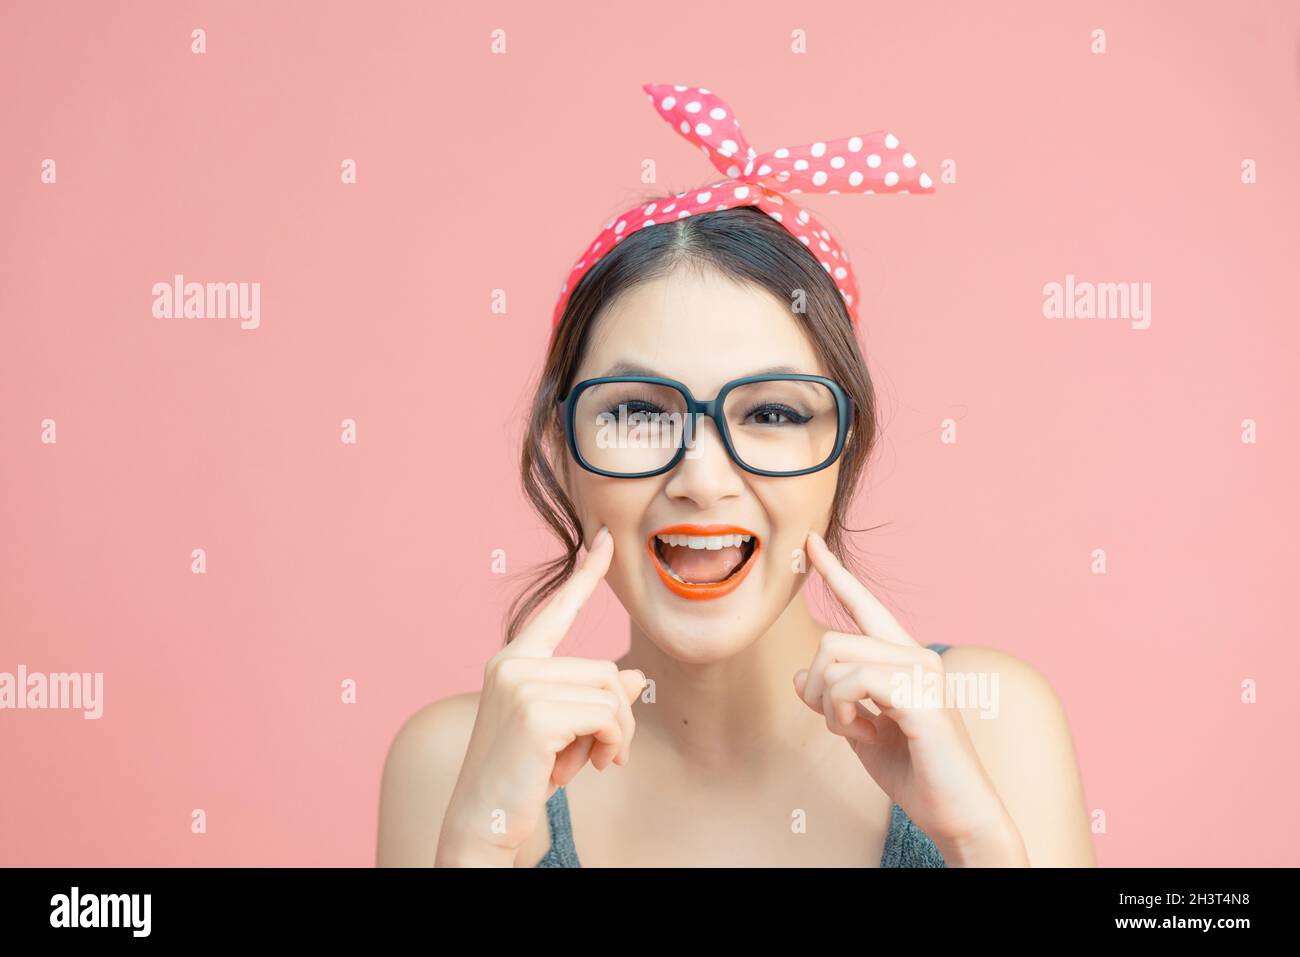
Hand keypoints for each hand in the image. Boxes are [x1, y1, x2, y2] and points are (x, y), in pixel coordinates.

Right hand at [437, 526, 645, 865]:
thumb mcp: (563, 732)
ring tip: (594, 763)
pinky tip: (593, 767)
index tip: (605, 540)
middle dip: (619, 717)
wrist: (481, 822)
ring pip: (609, 693)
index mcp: (513, 661)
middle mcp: (512, 664)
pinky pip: (605, 716)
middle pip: (604, 670)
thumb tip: (635, 675)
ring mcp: (520, 684)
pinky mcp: (534, 711)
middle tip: (605, 755)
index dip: (585, 575)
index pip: (557, 610)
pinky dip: (613, 745)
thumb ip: (593, 698)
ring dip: (617, 736)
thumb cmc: (521, 777)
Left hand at [794, 530, 1024, 863]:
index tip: (810, 541)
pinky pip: (852, 682)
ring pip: (835, 657)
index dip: (835, 574)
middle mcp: (916, 654)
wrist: (959, 815)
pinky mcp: (920, 695)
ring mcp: (922, 671)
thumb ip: (834, 699)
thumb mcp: (860, 732)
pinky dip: (840, 712)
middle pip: (831, 640)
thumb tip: (802, 675)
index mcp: (904, 659)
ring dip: (828, 704)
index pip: (864, 606)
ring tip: (853, 731)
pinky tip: (859, 733)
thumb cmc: (916, 775)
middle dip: (818, 687)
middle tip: (841, 724)